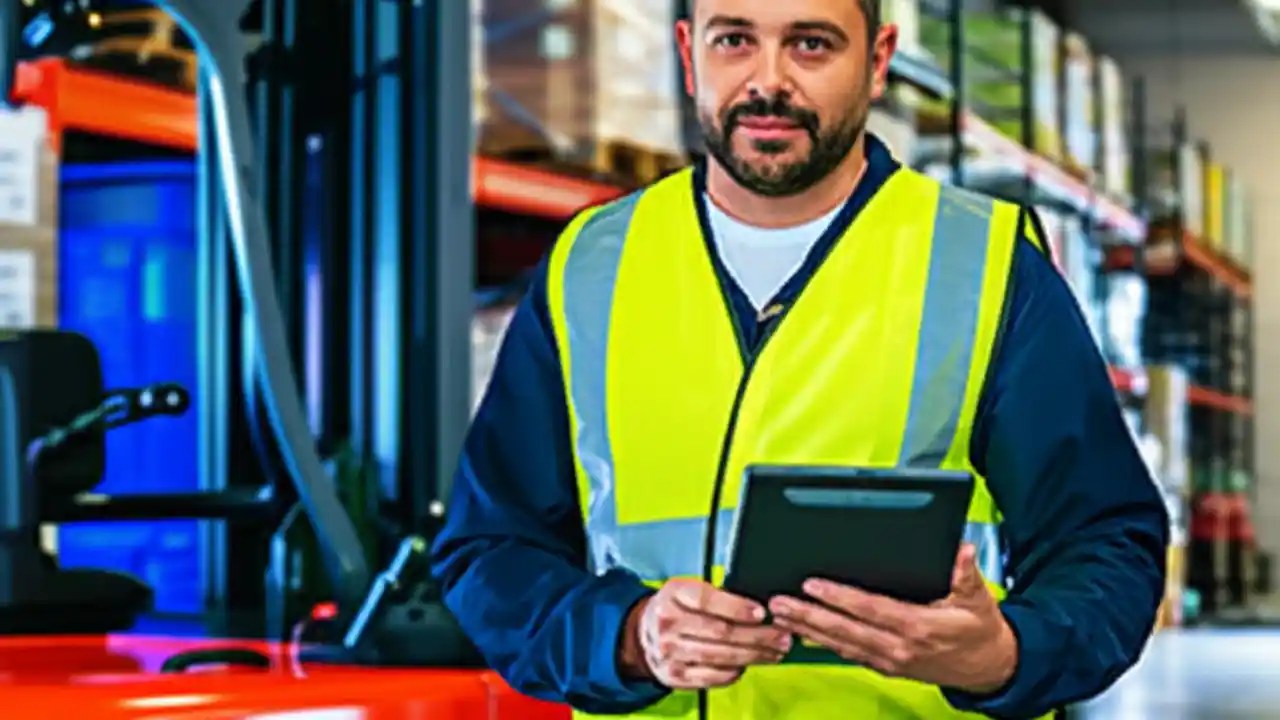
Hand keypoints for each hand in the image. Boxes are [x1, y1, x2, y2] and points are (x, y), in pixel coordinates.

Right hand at [619, 579, 792, 689]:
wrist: (642, 634)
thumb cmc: (677, 608)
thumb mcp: (688, 590)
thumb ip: (718, 596)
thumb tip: (759, 608)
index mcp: (674, 594)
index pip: (706, 600)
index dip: (736, 607)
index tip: (762, 612)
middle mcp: (668, 623)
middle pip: (720, 631)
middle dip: (757, 635)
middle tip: (782, 636)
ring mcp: (669, 652)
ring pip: (721, 656)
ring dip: (754, 655)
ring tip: (775, 652)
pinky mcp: (674, 676)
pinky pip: (712, 677)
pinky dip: (735, 671)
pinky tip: (749, 664)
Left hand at [768, 543, 1017, 693]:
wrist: (990, 668)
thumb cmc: (980, 628)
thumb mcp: (979, 598)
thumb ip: (965, 574)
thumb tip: (961, 550)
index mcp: (919, 627)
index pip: (870, 609)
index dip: (839, 598)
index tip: (812, 585)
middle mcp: (900, 647)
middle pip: (845, 630)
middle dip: (808, 616)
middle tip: (778, 604)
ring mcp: (891, 661)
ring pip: (841, 645)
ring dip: (807, 630)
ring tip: (780, 616)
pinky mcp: (887, 667)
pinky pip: (849, 654)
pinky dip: (823, 644)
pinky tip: (802, 633)